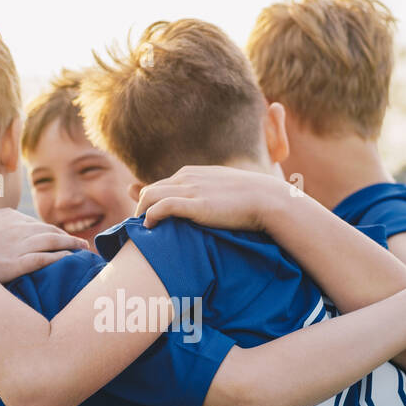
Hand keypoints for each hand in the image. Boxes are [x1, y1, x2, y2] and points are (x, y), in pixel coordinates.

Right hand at [0, 208, 89, 282]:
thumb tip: (2, 226)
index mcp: (9, 217)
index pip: (38, 225)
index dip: (54, 233)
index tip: (65, 239)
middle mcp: (16, 228)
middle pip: (50, 231)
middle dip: (68, 237)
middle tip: (82, 245)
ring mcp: (16, 245)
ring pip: (52, 242)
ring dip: (71, 245)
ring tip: (83, 250)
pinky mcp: (14, 263)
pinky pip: (44, 259)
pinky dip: (60, 258)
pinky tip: (70, 260)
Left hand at [138, 165, 296, 231]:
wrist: (267, 199)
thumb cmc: (249, 199)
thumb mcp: (222, 191)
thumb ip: (204, 193)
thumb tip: (197, 208)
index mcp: (191, 173)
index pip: (159, 186)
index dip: (149, 204)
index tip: (146, 222)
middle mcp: (187, 177)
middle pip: (150, 190)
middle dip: (140, 210)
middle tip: (139, 231)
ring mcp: (190, 189)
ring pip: (150, 196)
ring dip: (141, 214)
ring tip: (142, 232)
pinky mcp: (195, 204)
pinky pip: (162, 206)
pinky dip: (151, 217)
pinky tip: (150, 228)